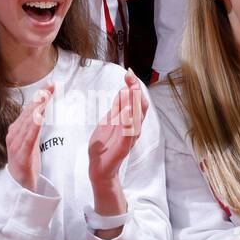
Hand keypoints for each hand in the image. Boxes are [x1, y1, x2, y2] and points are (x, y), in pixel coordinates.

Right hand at [5, 85, 52, 192]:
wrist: (20, 187)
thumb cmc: (26, 163)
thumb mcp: (30, 142)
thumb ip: (33, 128)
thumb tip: (40, 111)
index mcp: (15, 130)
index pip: (28, 110)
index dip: (39, 97)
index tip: (50, 86)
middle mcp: (13, 135)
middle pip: (29, 113)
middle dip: (40, 98)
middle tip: (51, 86)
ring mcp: (16, 145)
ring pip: (29, 123)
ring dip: (38, 108)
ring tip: (46, 97)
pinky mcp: (22, 155)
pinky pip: (29, 138)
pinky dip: (34, 126)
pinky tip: (40, 117)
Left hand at [88, 71, 147, 193]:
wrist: (99, 167)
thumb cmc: (106, 143)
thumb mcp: (109, 120)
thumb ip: (117, 107)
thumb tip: (124, 88)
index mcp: (131, 121)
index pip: (136, 100)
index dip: (134, 86)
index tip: (129, 73)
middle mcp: (134, 129)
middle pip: (140, 107)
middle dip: (136, 91)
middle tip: (130, 77)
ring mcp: (129, 139)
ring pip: (136, 119)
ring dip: (134, 103)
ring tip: (130, 89)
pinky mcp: (122, 148)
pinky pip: (127, 135)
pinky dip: (128, 124)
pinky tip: (126, 114)